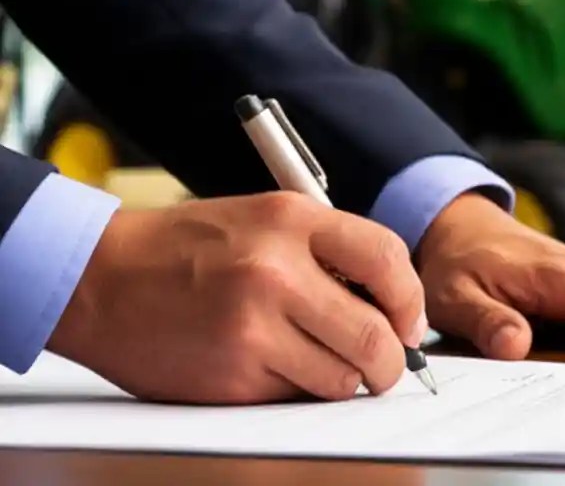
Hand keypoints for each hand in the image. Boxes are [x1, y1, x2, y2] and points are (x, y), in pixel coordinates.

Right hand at [48, 193, 427, 404]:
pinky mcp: (232, 376)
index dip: (410, 299)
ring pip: (341, 378)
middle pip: (374, 334)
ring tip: (326, 365)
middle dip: (391, 362)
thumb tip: (391, 303)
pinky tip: (273, 367)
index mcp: (291, 220)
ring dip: (345, 381)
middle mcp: (276, 271)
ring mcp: (253, 327)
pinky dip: (297, 392)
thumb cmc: (186, 248)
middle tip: (388, 366)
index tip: (410, 322)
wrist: (100, 278)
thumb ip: (328, 251)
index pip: (386, 259)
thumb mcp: (263, 221)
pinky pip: (295, 398)